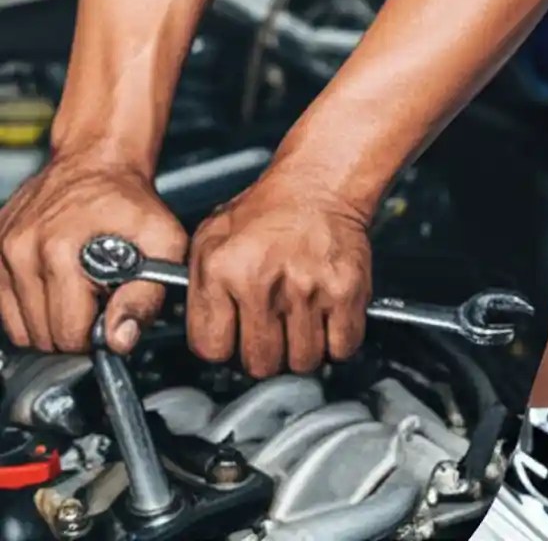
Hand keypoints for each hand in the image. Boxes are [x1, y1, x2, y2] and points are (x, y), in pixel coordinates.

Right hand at [0, 153, 185, 353]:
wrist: (97, 162)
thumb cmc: (130, 200)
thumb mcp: (163, 243)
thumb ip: (146, 296)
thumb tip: (120, 339)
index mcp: (61, 250)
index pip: (68, 332)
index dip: (96, 336)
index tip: (109, 316)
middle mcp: (23, 249)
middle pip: (41, 334)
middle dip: (74, 329)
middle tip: (97, 302)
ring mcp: (2, 249)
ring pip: (18, 327)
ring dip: (50, 320)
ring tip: (79, 293)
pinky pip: (2, 306)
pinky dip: (29, 307)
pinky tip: (56, 287)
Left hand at [187, 171, 371, 377]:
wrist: (319, 186)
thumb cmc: (268, 210)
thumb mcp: (211, 238)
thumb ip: (200, 288)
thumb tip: (203, 333)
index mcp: (223, 269)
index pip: (211, 348)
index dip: (223, 347)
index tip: (233, 339)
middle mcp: (263, 282)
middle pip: (260, 363)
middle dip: (264, 354)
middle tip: (270, 333)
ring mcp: (307, 289)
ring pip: (302, 361)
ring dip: (302, 351)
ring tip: (299, 326)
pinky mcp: (345, 291)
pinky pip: (341, 348)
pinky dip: (337, 343)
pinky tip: (326, 323)